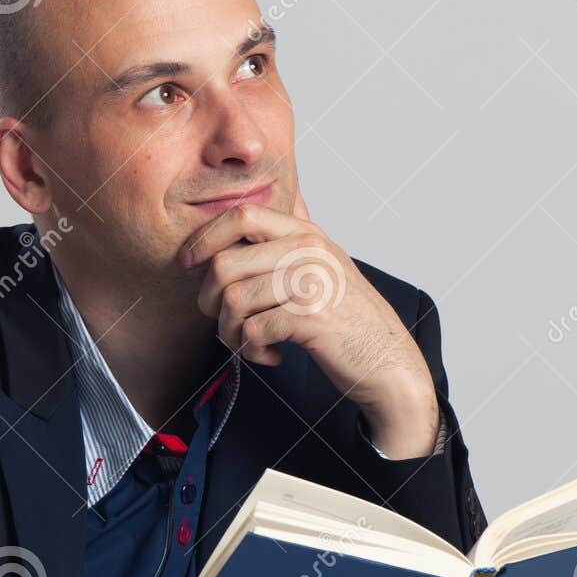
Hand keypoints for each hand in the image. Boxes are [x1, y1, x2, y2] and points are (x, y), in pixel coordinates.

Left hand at [181, 197, 439, 457]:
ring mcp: (312, 283)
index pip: (241, 215)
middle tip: (226, 324)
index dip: (205, 238)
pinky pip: (253, 332)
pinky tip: (271, 356)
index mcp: (306, 234)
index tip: (188, 263)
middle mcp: (309, 251)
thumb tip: (232, 229)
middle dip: (210, 302)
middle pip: (225, 265)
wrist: (388, 361)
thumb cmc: (347, 320)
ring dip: (231, 333)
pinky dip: (253, 352)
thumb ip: (284, 246)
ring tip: (250, 344)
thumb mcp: (321, 268)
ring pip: (234, 302)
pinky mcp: (311, 319)